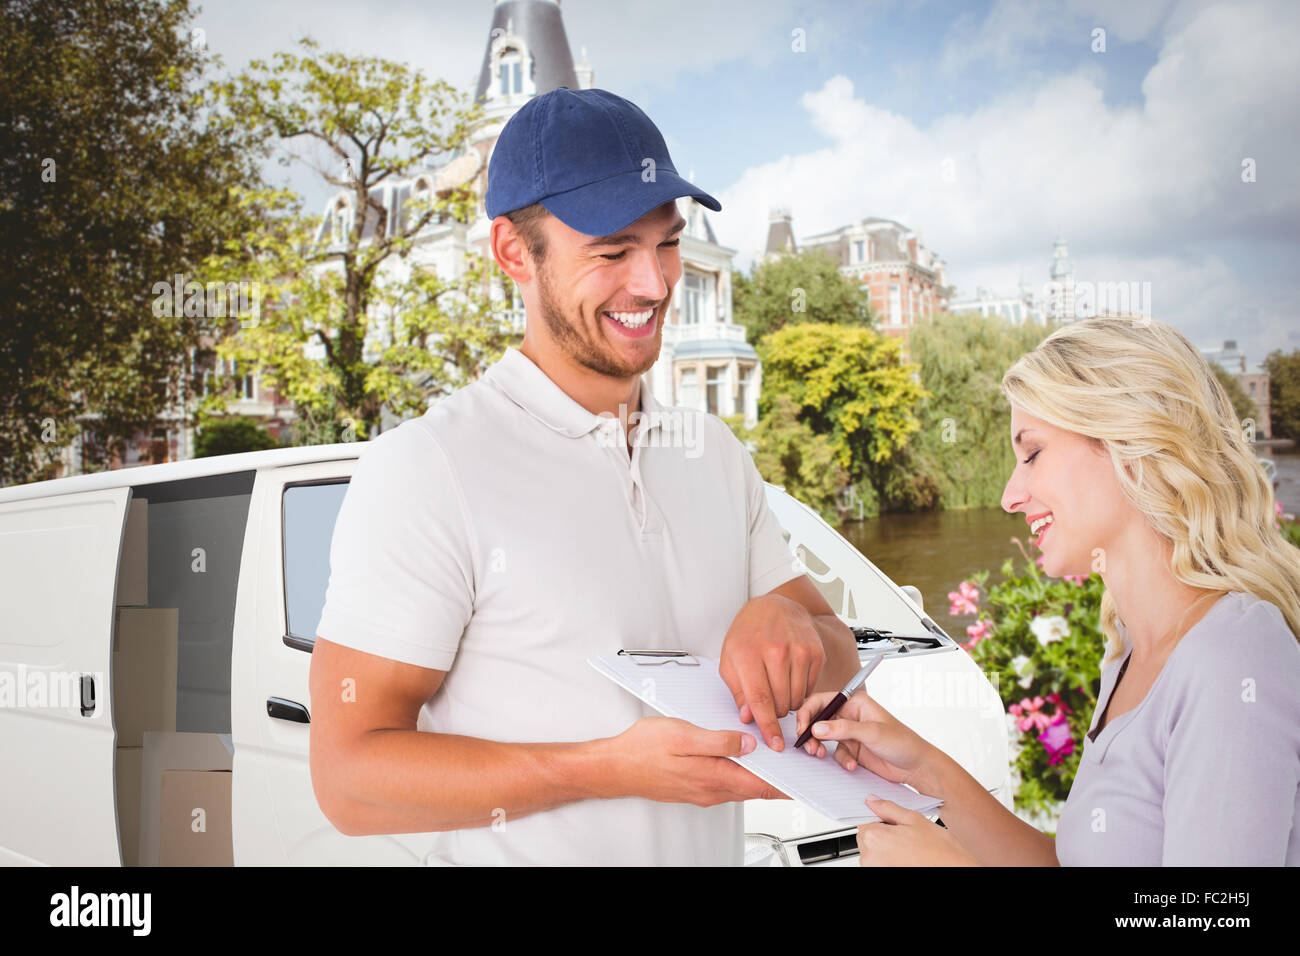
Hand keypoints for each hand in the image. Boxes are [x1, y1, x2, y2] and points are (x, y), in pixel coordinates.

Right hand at [608, 716, 791, 806]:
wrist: (614, 767)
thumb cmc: (642, 750)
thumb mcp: (683, 735)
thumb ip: (719, 741)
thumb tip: (749, 744)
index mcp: (713, 777)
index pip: (762, 785)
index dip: (788, 782)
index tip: (808, 777)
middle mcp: (711, 790)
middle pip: (757, 788)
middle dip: (781, 779)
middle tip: (800, 765)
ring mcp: (703, 792)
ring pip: (743, 786)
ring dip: (763, 777)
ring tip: (779, 761)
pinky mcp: (695, 787)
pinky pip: (728, 784)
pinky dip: (744, 775)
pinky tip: (745, 761)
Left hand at [719, 593, 825, 751]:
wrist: (774, 606)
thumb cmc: (748, 634)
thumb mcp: (730, 659)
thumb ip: (738, 691)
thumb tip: (748, 717)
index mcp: (749, 654)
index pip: (760, 699)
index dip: (767, 726)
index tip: (774, 743)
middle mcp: (776, 651)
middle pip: (781, 702)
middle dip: (774, 712)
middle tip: (769, 702)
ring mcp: (799, 650)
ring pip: (797, 698)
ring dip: (788, 702)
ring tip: (778, 685)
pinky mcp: (815, 652)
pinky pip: (810, 687)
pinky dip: (800, 690)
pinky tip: (790, 676)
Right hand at [794, 689, 942, 795]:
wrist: (916, 767)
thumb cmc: (903, 742)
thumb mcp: (873, 733)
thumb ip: (844, 729)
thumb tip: (818, 727)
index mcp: (855, 702)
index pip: (823, 701)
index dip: (808, 712)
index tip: (803, 727)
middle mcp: (850, 716)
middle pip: (819, 719)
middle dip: (811, 732)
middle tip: (809, 745)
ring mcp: (850, 733)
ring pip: (824, 737)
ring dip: (821, 747)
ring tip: (821, 754)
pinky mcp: (852, 750)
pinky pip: (836, 753)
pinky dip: (840, 760)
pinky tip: (851, 765)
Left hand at [857, 796, 978, 865]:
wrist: (955, 870)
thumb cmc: (940, 850)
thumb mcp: (915, 820)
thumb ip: (889, 808)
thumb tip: (871, 800)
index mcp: (874, 837)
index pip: (863, 821)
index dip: (879, 820)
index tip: (892, 823)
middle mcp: (869, 857)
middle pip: (867, 838)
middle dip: (883, 835)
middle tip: (906, 837)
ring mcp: (875, 870)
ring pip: (874, 854)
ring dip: (887, 850)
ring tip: (910, 850)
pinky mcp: (881, 876)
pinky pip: (881, 864)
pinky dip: (890, 861)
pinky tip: (908, 860)